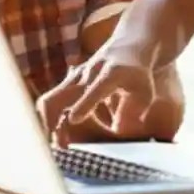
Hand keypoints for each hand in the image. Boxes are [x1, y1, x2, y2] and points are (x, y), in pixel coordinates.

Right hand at [37, 49, 183, 146]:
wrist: (127, 47)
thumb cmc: (137, 74)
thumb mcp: (144, 91)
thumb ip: (133, 110)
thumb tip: (119, 132)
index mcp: (110, 75)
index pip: (95, 89)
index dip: (84, 103)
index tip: (74, 119)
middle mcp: (87, 75)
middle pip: (59, 95)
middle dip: (52, 121)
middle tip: (59, 146)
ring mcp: (74, 79)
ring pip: (50, 101)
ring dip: (49, 125)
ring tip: (58, 145)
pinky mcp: (67, 85)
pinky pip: (51, 104)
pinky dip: (51, 122)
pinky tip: (57, 136)